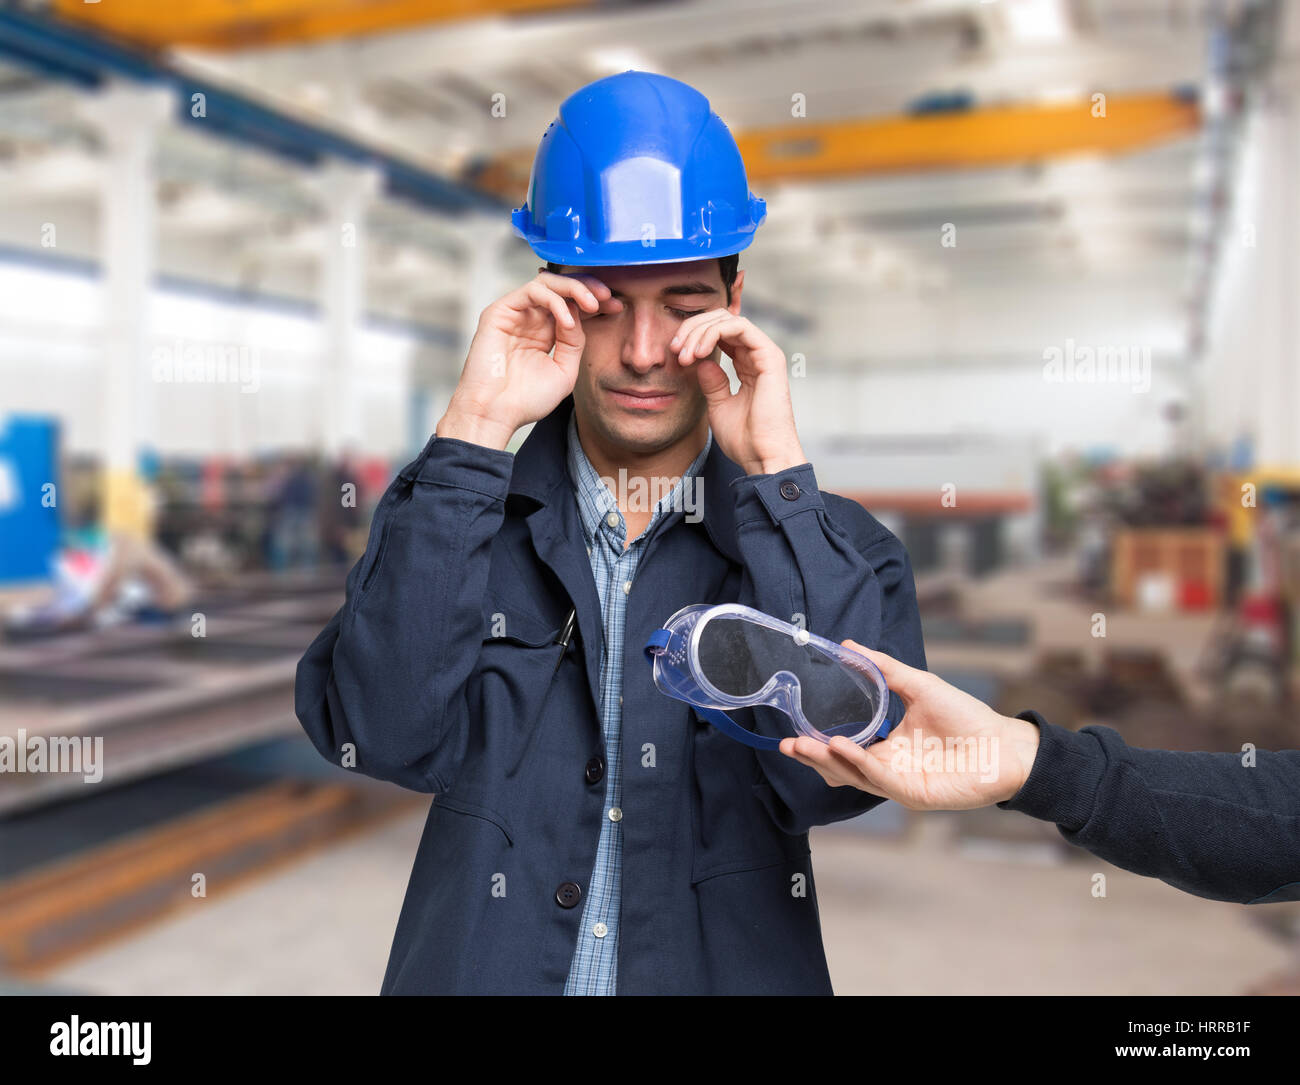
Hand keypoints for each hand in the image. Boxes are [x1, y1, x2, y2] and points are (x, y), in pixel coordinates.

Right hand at [436, 270, 622, 448]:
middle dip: (588, 287)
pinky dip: (555, 302)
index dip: (596, 300)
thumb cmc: (527, 399)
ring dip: (574, 289)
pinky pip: (532, 292)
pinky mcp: (499, 312)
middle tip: (608, 297)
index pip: (573, 304)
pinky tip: (568, 320)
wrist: (496, 414)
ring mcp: (515, 313)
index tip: (618, 306)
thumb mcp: (565, 370)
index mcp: (546, 332)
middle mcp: (530, 318)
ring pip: (548, 283)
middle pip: (562, 288)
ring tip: (593, 304)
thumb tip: (581, 313)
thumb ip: (575, 341)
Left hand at [671, 311, 804, 474]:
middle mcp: (758, 355)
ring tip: (685, 354)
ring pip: (727, 320)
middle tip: (675, 349)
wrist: (762, 457)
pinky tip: (699, 351)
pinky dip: (714, 333)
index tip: (675, 354)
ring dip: (699, 332)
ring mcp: (765, 354)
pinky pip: (738, 327)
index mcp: (748, 365)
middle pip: (721, 321)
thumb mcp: (718, 406)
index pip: (719, 334)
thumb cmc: (744, 439)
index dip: (694, 336)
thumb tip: (700, 362)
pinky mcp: (770, 356)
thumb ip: (711, 382)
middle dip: (692, 329)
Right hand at [779, 640, 1041, 809]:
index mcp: (886, 748)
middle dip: (813, 757)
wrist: (1005, 744)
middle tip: (788, 744)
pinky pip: (882, 778)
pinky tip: (843, 746)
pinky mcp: (915, 794)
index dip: (817, 744)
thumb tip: (847, 645)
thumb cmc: (966, 717)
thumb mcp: (917, 686)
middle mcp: (888, 769)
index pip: (843, 750)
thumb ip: (883, 669)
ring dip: (829, 761)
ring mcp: (899, 784)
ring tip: (805, 745)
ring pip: (855, 777)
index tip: (792, 733)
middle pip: (841, 768)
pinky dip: (860, 763)